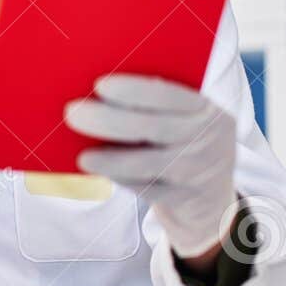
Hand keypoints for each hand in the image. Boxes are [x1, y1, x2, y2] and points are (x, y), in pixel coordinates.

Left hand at [64, 74, 237, 258]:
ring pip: (148, 164)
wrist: (213, 197)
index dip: (133, 90)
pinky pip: (147, 189)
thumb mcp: (186, 120)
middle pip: (154, 127)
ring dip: (111, 160)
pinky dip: (120, 179)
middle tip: (72, 113)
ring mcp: (197, 171)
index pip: (168, 95)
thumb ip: (156, 105)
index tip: (99, 85)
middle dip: (109, 120)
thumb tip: (99, 93)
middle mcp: (206, 138)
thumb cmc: (185, 143)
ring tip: (82, 157)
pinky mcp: (183, 200)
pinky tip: (99, 171)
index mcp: (205, 109)